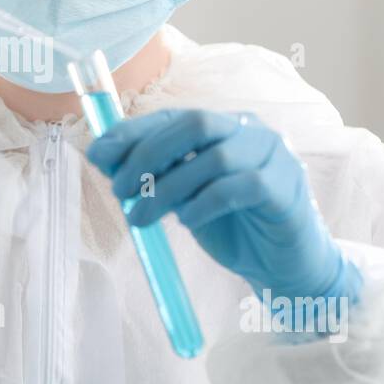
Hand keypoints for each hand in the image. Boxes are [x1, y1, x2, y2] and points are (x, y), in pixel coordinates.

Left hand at [86, 109, 356, 302]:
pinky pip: (238, 187)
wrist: (285, 266)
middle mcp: (250, 130)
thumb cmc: (234, 227)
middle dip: (148, 154)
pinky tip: (186, 222)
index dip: (133, 132)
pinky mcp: (285, 187)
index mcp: (224, 126)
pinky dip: (203, 203)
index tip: (98, 154)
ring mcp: (273, 155)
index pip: (173, 117)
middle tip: (120, 190)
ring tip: (142, 219)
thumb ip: (156, 175)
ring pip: (214, 158)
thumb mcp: (185, 197)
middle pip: (194, 124)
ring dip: (168, 188)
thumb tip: (103, 156)